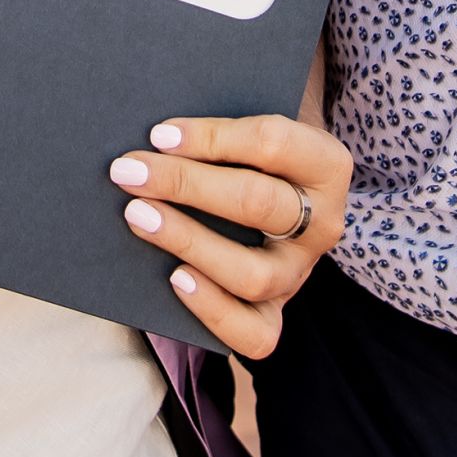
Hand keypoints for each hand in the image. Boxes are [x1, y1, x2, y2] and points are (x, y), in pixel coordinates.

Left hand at [110, 74, 351, 358]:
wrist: (273, 194)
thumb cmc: (250, 152)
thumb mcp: (251, 124)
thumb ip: (220, 128)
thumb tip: (158, 136)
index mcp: (326, 164)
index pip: (273, 144)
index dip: (212, 138)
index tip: (158, 135)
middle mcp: (323, 223)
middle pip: (257, 203)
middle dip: (186, 184)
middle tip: (130, 172)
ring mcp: (299, 273)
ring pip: (253, 273)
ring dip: (188, 242)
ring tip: (139, 216)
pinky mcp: (276, 313)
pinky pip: (253, 333)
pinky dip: (212, 310)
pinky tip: (175, 278)